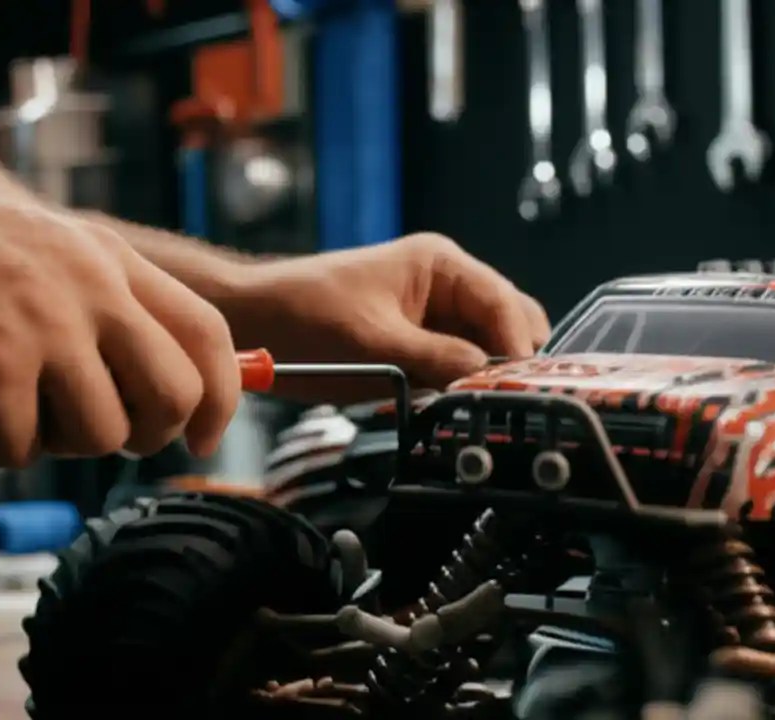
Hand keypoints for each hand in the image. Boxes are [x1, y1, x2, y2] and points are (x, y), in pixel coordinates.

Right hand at [0, 179, 240, 466]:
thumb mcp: (47, 250)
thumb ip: (104, 303)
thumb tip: (159, 382)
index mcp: (110, 260)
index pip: (208, 334)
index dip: (223, 396)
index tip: (203, 436)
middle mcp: (92, 291)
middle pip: (174, 397)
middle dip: (145, 436)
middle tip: (91, 430)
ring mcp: (47, 328)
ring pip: (102, 436)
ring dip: (51, 440)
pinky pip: (20, 450)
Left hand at [224, 233, 549, 390]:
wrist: (254, 322)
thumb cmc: (304, 316)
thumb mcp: (373, 340)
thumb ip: (435, 357)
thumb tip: (489, 377)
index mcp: (440, 264)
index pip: (502, 302)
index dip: (517, 345)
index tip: (520, 386)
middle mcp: (446, 287)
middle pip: (506, 326)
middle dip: (508, 363)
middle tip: (502, 403)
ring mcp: (433, 318)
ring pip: (485, 352)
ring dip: (483, 380)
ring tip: (477, 412)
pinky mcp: (417, 348)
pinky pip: (456, 371)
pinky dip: (459, 391)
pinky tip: (452, 411)